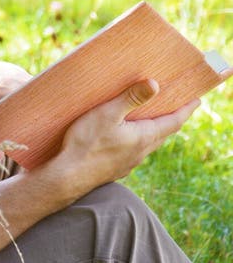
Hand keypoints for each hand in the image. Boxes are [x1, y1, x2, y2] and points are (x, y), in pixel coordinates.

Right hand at [55, 79, 199, 192]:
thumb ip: (131, 99)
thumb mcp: (108, 114)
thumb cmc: (86, 143)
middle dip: (172, 119)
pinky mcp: (116, 168)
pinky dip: (140, 140)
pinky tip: (128, 137)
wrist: (66, 177)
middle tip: (178, 106)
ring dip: (156, 130)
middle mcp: (141, 152)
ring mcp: (128, 162)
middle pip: (164, 133)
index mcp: (143, 137)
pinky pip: (135, 151)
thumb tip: (155, 84)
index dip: (185, 110)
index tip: (196, 100)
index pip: (173, 122)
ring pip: (149, 144)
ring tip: (154, 119)